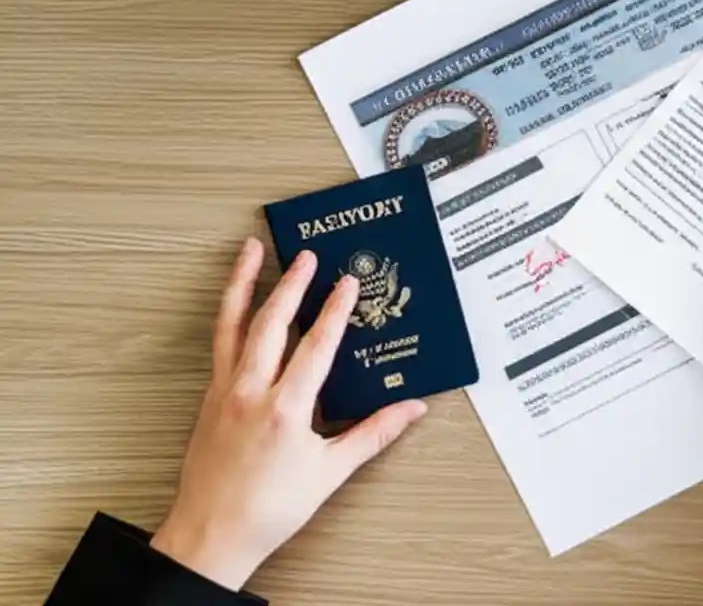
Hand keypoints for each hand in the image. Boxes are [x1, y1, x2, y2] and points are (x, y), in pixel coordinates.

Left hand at [150, 238, 428, 589]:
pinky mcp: (209, 398)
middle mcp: (250, 392)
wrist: (212, 534)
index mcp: (285, 409)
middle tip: (306, 256)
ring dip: (243, 284)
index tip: (346, 283)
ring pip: (233, 324)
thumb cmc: (268, 509)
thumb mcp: (331, 471)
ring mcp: (224, 391)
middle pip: (272, 322)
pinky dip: (228, 316)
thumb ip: (374, 433)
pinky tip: (235, 304)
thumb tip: (410, 410)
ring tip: (250, 253)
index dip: (334, 310)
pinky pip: (219, 344)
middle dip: (292, 284)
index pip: (316, 345)